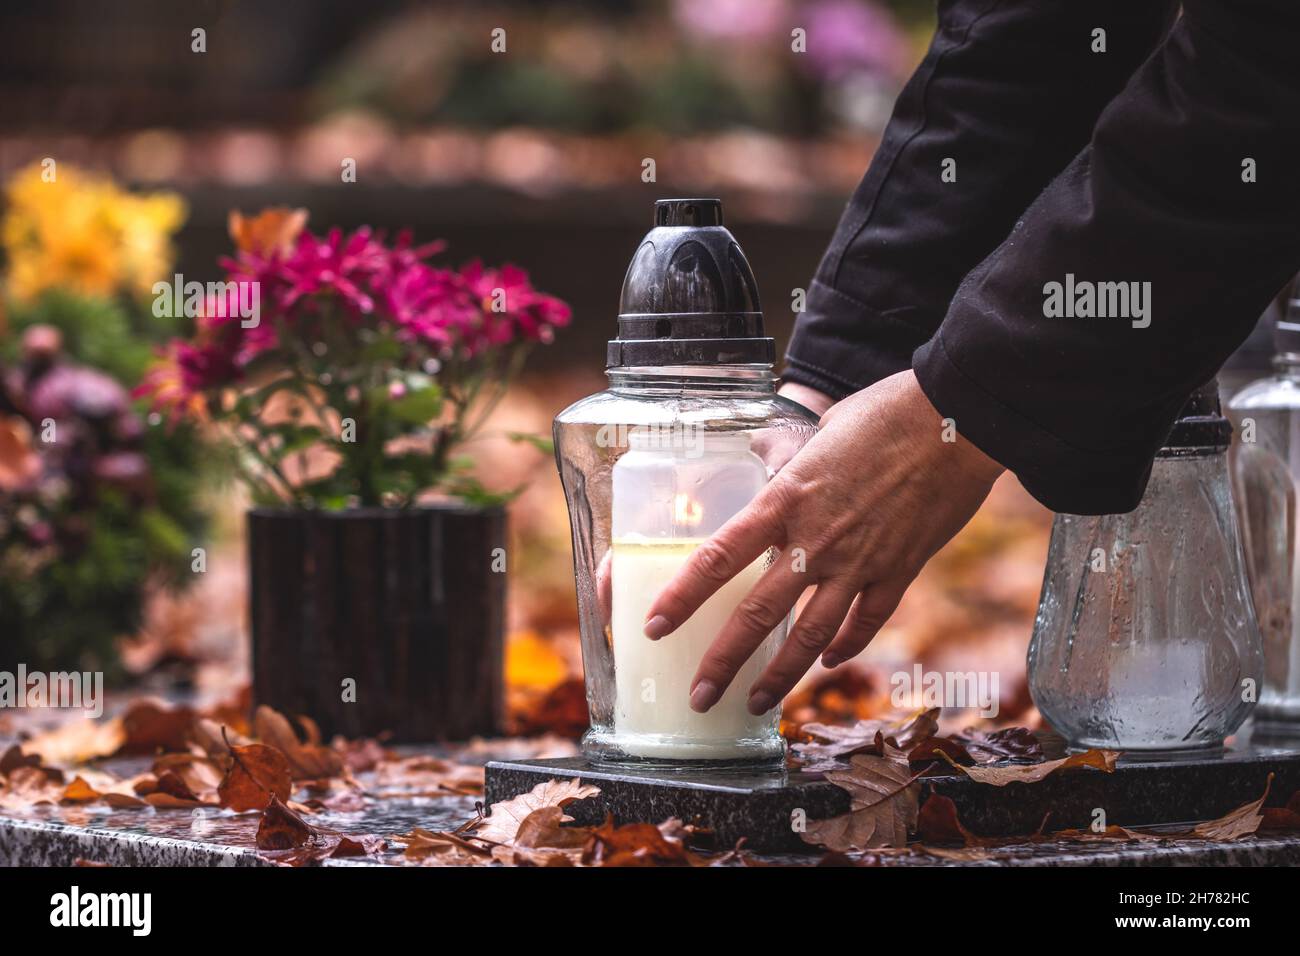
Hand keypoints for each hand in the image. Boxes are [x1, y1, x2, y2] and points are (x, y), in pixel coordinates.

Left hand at [642, 369, 1003, 714]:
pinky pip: (867, 621)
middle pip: (758, 615)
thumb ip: (788, 460)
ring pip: (812, 636)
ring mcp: (860, 561)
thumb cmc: (885, 414)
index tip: (654, 626)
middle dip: (723, 662)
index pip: (718, 558)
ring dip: (781, 675)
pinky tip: (827, 662)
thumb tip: (766, 457)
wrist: (958, 421)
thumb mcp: (819, 432)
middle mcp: (816, 541)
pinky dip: (845, 647)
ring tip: (756, 702)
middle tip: (700, 696)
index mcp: (785, 500)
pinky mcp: (900, 570)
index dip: (682, 597)